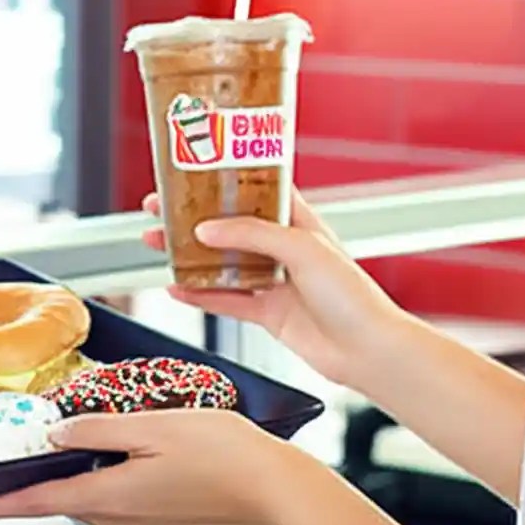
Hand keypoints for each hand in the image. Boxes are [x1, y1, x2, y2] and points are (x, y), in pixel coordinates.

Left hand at [0, 410, 306, 524]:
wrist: (278, 491)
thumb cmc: (224, 452)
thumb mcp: (152, 425)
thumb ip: (96, 429)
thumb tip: (56, 434)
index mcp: (111, 496)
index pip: (36, 502)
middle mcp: (121, 522)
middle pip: (64, 501)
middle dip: (40, 482)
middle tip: (20, 458)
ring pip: (94, 503)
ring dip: (80, 481)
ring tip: (77, 450)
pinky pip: (122, 507)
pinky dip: (110, 485)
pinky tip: (127, 461)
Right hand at [142, 189, 408, 386]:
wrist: (367, 349)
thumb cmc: (352, 294)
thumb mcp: (301, 247)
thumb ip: (251, 234)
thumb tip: (207, 230)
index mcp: (299, 222)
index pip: (256, 192)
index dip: (224, 182)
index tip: (192, 174)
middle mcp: (285, 249)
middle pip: (229, 227)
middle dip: (192, 218)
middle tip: (160, 210)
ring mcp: (275, 282)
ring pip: (221, 263)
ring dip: (189, 255)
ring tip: (157, 245)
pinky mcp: (268, 313)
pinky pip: (225, 300)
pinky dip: (199, 295)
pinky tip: (175, 287)